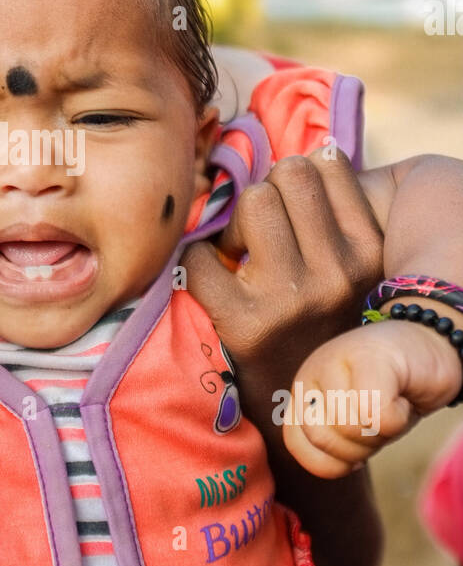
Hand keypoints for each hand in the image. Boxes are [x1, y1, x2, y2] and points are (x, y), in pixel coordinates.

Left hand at [182, 150, 384, 426]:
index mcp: (368, 254)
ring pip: (253, 199)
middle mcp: (338, 273)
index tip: (291, 214)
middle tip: (258, 236)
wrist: (302, 415)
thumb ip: (333, 217)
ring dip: (235, 223)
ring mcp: (291, 298)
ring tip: (240, 258)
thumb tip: (312, 150)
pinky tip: (213, 285)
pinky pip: (201, 255)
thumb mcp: (348, 270)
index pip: (326, 163)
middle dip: (264, 195)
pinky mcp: (244, 323)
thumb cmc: (316, 324)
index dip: (297, 181)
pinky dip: (196, 265)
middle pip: (288, 174)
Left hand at [283, 317, 462, 477]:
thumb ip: (330, 442)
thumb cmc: (392, 392)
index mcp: (302, 393)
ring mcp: (337, 360)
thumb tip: (326, 466)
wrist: (431, 350)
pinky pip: (376, 414)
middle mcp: (312, 373)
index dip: (334, 458)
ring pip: (349, 428)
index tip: (358, 443)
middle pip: (322, 439)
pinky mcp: (371, 357)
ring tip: (390, 405)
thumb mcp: (355, 425)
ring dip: (381, 431)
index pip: (297, 443)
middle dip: (359, 446)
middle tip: (378, 421)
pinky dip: (397, 419)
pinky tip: (402, 399)